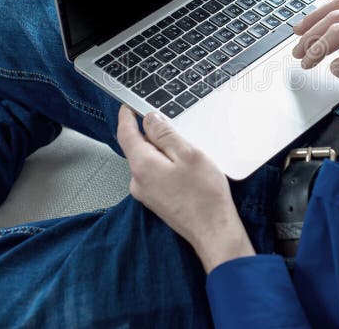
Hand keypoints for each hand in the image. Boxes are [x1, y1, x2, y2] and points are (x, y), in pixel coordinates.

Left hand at [116, 105, 254, 272]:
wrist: (213, 231)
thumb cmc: (204, 195)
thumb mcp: (188, 154)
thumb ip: (165, 134)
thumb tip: (149, 119)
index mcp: (142, 165)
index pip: (125, 134)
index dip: (126, 117)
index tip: (127, 107)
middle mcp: (137, 181)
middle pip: (138, 147)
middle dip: (152, 135)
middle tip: (176, 130)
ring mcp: (145, 193)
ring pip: (148, 162)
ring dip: (163, 152)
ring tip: (188, 156)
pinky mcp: (156, 201)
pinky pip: (155, 175)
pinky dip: (166, 166)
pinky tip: (186, 171)